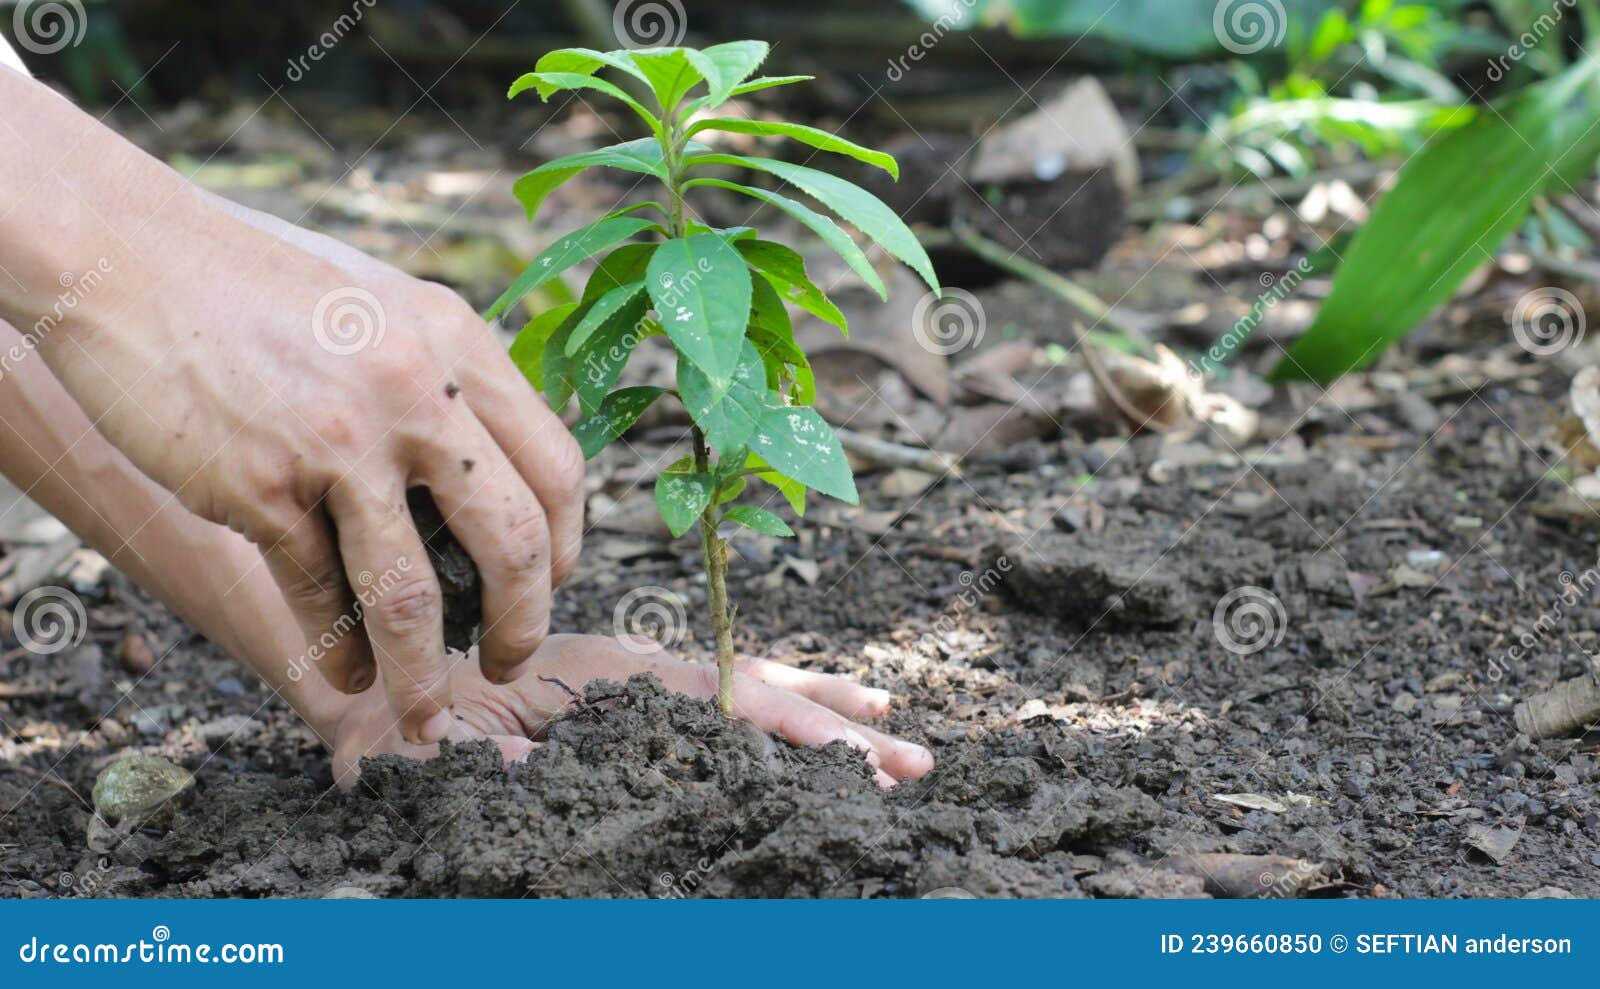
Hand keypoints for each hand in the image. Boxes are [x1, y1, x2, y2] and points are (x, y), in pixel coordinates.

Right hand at [36, 191, 584, 745]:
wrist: (128, 262)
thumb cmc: (260, 291)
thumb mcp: (384, 308)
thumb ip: (447, 380)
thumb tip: (496, 477)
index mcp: (457, 343)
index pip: (557, 467)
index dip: (566, 545)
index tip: (550, 584)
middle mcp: (414, 393)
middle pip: (512, 541)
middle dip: (522, 623)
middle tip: (511, 661)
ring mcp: (337, 443)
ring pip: (412, 594)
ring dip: (425, 672)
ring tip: (425, 713)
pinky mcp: (258, 487)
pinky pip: (317, 592)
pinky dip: (338, 648)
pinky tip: (348, 672)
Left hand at [326, 635, 935, 789]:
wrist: (359, 671)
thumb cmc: (385, 709)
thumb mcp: (413, 741)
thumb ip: (463, 754)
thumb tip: (528, 772)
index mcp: (599, 674)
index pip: (715, 698)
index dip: (794, 724)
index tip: (865, 747)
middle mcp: (629, 673)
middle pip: (750, 695)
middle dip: (833, 729)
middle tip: (913, 761)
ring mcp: (630, 686)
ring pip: (741, 693)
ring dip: (818, 714)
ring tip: (894, 733)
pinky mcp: (622, 702)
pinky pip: (709, 705)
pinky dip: (769, 707)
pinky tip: (813, 717)